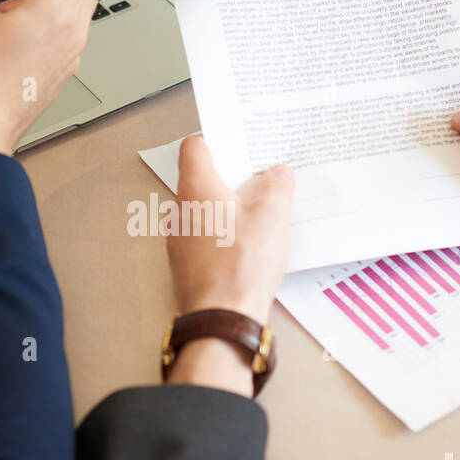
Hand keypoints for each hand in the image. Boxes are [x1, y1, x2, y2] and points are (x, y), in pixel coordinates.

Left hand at [164, 136, 294, 396]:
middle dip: (233, 176)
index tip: (241, 142)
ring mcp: (180, 240)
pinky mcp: (187, 264)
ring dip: (230, 207)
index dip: (217, 139)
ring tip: (263, 212)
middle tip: (264, 176)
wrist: (222, 320)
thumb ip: (277, 188)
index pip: (195, 146)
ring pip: (204, 210)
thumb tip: (278, 174)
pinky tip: (250, 245)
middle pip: (202, 178)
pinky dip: (225, 233)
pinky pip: (205, 237)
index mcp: (196, 189)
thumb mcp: (272, 219)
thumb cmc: (240, 267)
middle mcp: (181, 211)